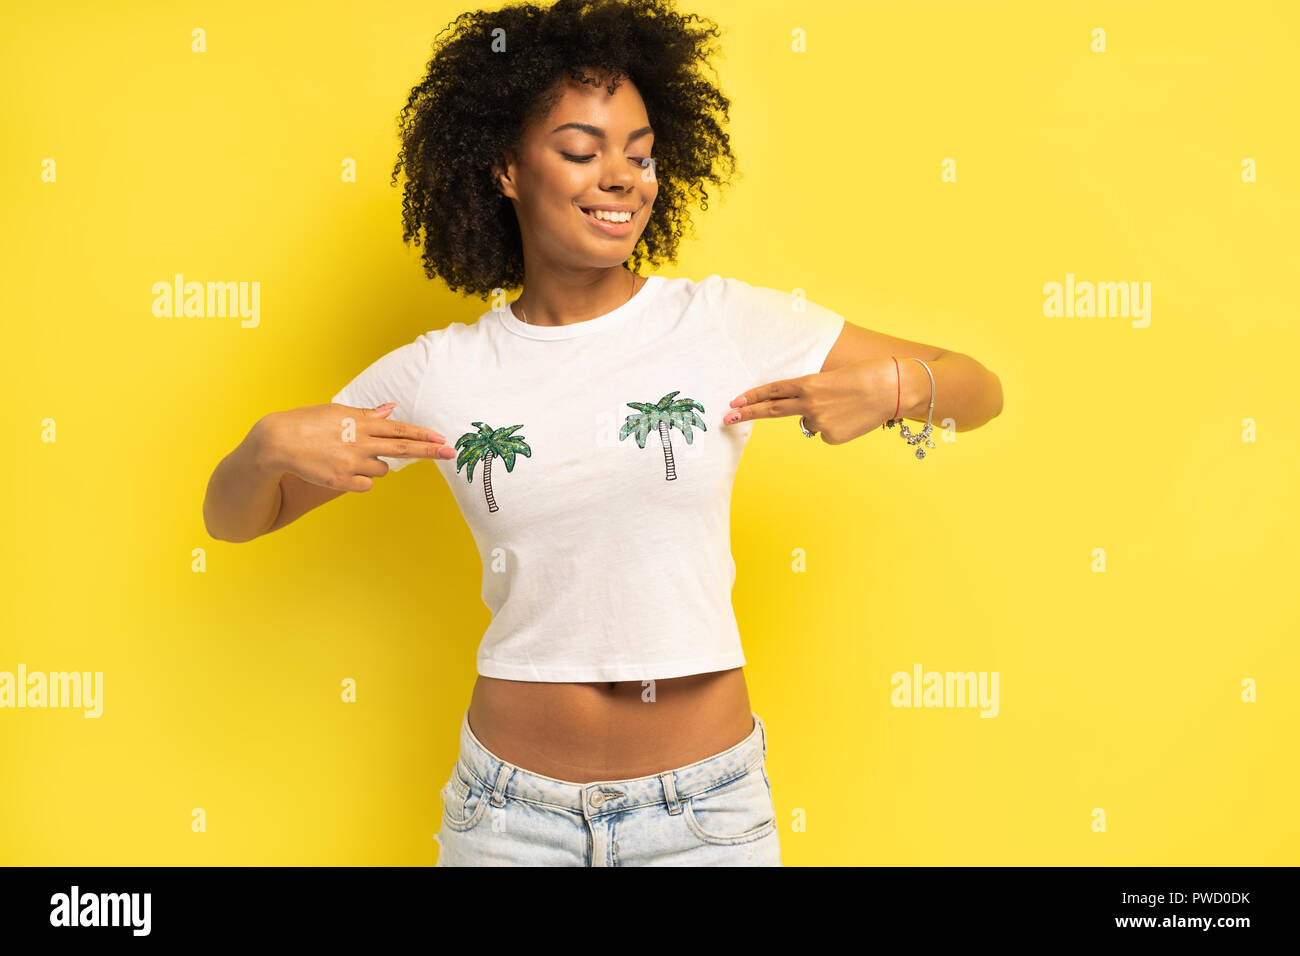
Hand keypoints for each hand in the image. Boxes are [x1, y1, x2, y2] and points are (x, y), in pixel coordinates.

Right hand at [255, 402, 453, 491]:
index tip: (442, 438)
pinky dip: (359, 479)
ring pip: (381, 470)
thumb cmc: (307, 423)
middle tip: (450, 452)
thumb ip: (366, 414)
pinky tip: (340, 470)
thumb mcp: (337, 412)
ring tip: (347, 457)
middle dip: (429, 451)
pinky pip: (366, 484)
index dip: (423, 434)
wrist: (278, 442)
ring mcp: (353, 462)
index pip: (400, 428)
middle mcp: (361, 442)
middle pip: (403, 448)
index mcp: (361, 423)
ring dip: (373, 466)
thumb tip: (390, 409)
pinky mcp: (343, 481)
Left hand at [721, 358, 901, 444]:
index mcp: (809, 384)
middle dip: (747, 413)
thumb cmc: (867, 376)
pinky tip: (851, 419)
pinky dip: (835, 428)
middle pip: (771, 410)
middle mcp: (809, 405)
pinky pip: (825, 434)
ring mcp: (820, 423)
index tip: (735, 401)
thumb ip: (812, 393)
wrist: (894, 388)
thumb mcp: (832, 379)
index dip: (752, 396)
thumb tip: (804, 415)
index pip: (773, 391)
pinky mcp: (832, 438)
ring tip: (845, 406)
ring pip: (809, 423)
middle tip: (726, 418)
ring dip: (821, 417)